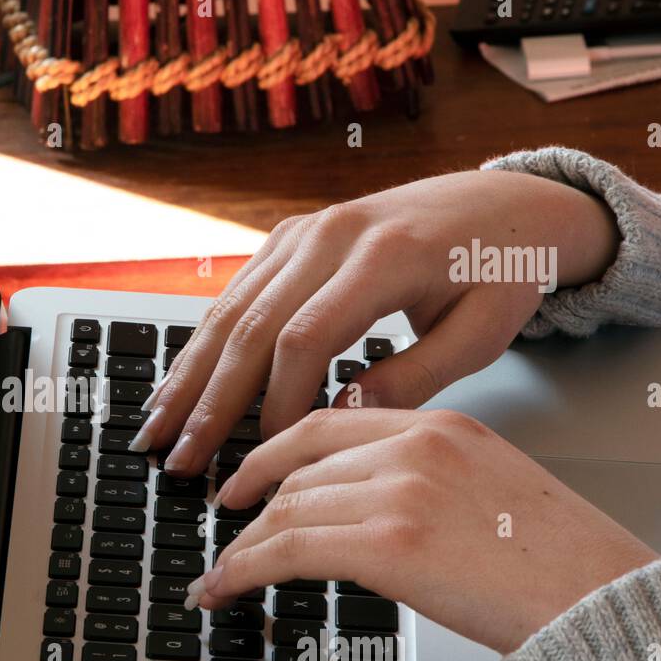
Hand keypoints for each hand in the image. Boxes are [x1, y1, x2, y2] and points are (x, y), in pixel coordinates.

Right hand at [131, 169, 620, 473]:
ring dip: (189, 373)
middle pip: (251, 325)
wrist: (503, 202)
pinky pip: (235, 293)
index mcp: (384, 255)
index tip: (262, 454)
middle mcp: (331, 234)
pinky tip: (179, 380)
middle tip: (179, 457)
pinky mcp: (289, 237)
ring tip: (156, 427)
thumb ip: (412, 378)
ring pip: (230, 308)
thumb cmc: (499, 271)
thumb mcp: (479, 333)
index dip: (276, 401)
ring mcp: (303, 230)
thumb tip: (338, 418)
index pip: (306, 337)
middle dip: (209, 401)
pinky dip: (203, 342)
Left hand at [186, 408, 657, 653]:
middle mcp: (411, 448)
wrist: (598, 596)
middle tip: (227, 535)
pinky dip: (243, 571)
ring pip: (285, 511)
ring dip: (242, 549)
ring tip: (220, 576)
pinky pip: (286, 550)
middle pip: (297, 471)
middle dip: (251, 509)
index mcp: (436, 426)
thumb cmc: (555, 557)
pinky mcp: (387, 545)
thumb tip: (358, 509)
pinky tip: (225, 588)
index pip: (325, 424)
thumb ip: (420, 478)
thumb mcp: (486, 485)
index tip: (244, 479)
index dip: (270, 453)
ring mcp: (397, 492)